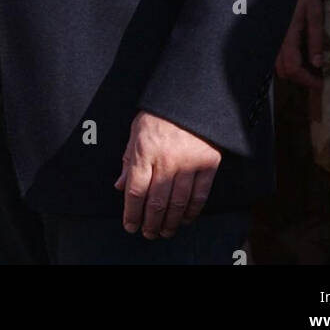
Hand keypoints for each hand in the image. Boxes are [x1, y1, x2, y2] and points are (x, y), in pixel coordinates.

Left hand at [114, 111, 221, 239]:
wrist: (192, 95)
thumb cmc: (161, 112)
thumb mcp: (137, 129)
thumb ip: (128, 158)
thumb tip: (120, 186)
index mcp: (145, 150)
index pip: (135, 191)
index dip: (131, 213)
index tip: (130, 225)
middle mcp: (166, 159)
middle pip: (156, 202)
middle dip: (150, 223)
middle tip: (148, 233)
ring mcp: (189, 162)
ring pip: (178, 203)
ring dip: (170, 222)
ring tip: (165, 231)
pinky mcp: (208, 163)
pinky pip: (200, 195)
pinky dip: (193, 211)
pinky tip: (186, 219)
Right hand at [275, 0, 322, 87]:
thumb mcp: (314, 11)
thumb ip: (315, 38)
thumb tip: (318, 63)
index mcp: (286, 34)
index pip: (293, 69)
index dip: (308, 81)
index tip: (322, 84)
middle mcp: (273, 37)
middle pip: (283, 70)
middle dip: (301, 78)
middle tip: (319, 76)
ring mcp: (269, 34)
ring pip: (276, 63)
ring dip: (293, 69)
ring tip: (311, 65)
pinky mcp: (268, 30)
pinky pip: (274, 53)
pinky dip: (286, 59)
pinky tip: (299, 52)